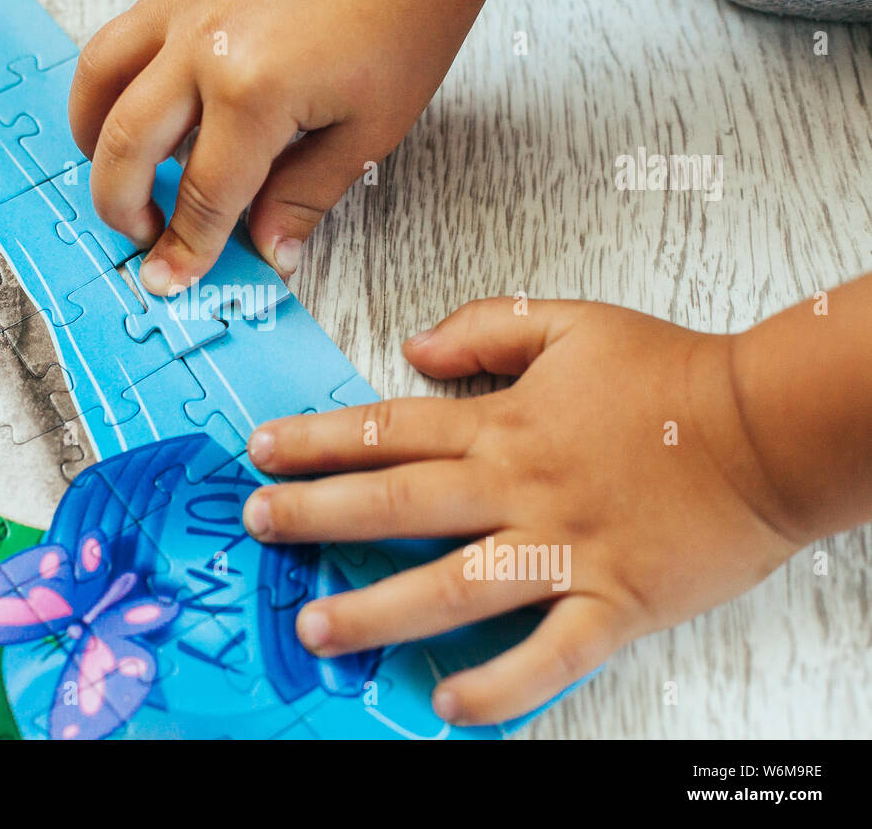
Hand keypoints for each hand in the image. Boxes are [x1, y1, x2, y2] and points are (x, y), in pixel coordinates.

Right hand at [69, 0, 498, 293]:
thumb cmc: (405, 15)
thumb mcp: (368, 132)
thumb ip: (304, 197)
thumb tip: (268, 252)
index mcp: (254, 92)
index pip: (204, 196)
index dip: (186, 249)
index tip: (172, 279)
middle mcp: (204, 48)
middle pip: (127, 146)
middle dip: (121, 207)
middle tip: (142, 238)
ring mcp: (188, 10)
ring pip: (100, 81)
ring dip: (91, 140)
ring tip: (114, 177)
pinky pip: (119, 38)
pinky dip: (107, 83)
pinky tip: (131, 111)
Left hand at [241, 297, 802, 724]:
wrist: (769, 427)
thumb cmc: (673, 376)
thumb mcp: (571, 323)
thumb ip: (487, 327)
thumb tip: (413, 347)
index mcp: (504, 424)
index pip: (389, 430)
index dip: (318, 440)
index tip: (262, 451)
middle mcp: (518, 488)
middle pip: (398, 502)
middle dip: (317, 515)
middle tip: (257, 529)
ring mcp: (563, 547)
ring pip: (453, 584)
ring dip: (379, 609)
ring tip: (318, 627)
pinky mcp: (614, 600)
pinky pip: (550, 652)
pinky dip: (502, 681)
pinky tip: (450, 703)